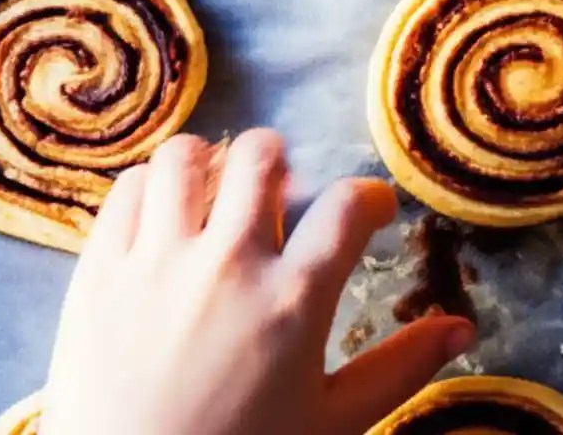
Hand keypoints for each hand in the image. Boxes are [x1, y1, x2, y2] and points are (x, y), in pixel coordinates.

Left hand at [41, 129, 475, 434]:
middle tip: (285, 189)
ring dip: (211, 163)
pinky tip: (166, 216)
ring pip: (185, 156)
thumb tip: (463, 327)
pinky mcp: (99, 268)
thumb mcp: (334, 422)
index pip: (348, 205)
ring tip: (217, 192)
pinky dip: (151, 188)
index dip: (371, 196)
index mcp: (294, 299)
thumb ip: (400, 368)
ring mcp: (157, 259)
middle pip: (262, 154)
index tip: (371, 210)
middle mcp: (228, 262)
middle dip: (283, 161)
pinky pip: (126, 189)